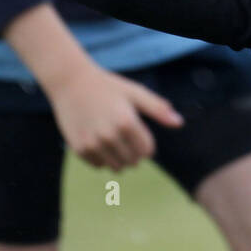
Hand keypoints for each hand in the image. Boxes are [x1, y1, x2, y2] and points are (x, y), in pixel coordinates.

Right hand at [47, 63, 183, 170]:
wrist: (70, 83)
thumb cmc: (107, 86)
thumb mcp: (135, 92)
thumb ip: (158, 109)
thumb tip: (179, 123)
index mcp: (127, 122)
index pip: (147, 151)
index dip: (147, 144)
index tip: (140, 133)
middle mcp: (109, 136)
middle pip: (133, 161)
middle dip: (134, 153)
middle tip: (126, 136)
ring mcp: (93, 144)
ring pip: (116, 167)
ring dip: (119, 158)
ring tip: (114, 139)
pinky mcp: (79, 149)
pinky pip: (98, 165)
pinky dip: (102, 158)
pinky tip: (99, 141)